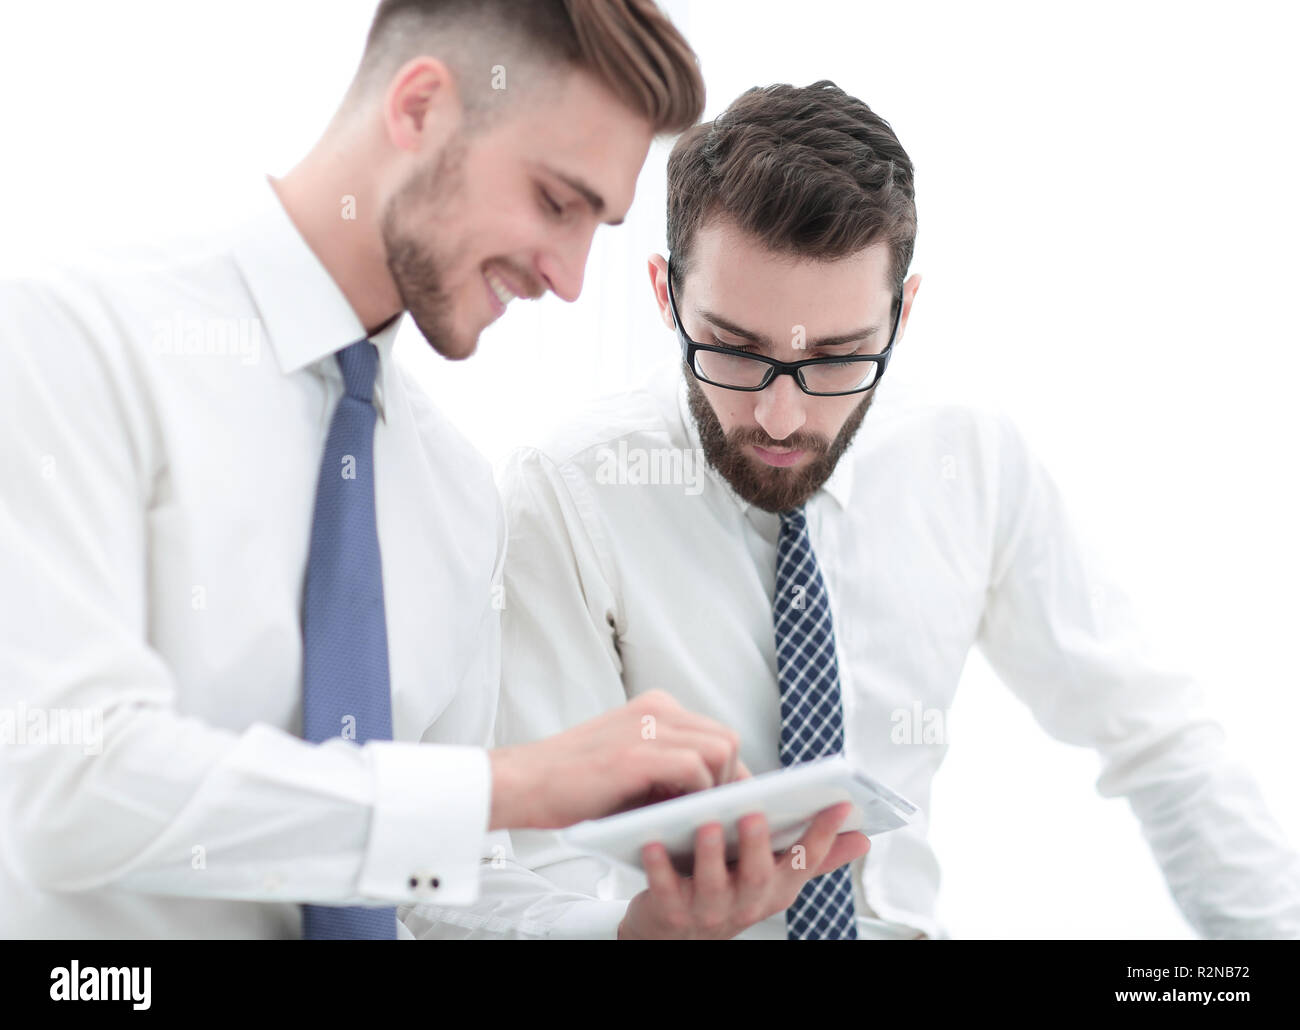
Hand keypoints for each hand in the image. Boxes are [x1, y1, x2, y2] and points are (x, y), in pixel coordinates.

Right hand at [487, 689, 748, 830]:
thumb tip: (720, 796)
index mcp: (656, 708)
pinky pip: (694, 768)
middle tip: (706, 814)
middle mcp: (656, 710)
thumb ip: (671, 770)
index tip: (722, 805)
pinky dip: (695, 795)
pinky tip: (675, 815)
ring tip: (692, 816)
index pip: (717, 734)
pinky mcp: (634, 753)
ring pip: (719, 750)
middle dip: (727, 781)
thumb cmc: (576, 785)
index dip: (727, 774)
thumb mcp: (633, 766)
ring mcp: (646, 728)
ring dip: (714, 788)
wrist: (525, 783)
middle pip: (726, 740)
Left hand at [616, 802, 869, 939]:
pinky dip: (659, 867)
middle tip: (755, 813)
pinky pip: (665, 889)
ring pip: (713, 884)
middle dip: (759, 845)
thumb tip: (862, 838)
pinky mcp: (672, 912)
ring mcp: (710, 910)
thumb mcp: (776, 877)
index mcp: (776, 887)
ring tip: (708, 824)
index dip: (823, 836)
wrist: (675, 934)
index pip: (806, 862)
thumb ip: (816, 856)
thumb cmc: (728, 893)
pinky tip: (653, 844)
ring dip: (711, 854)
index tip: (838, 805)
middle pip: (759, 875)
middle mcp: (747, 902)